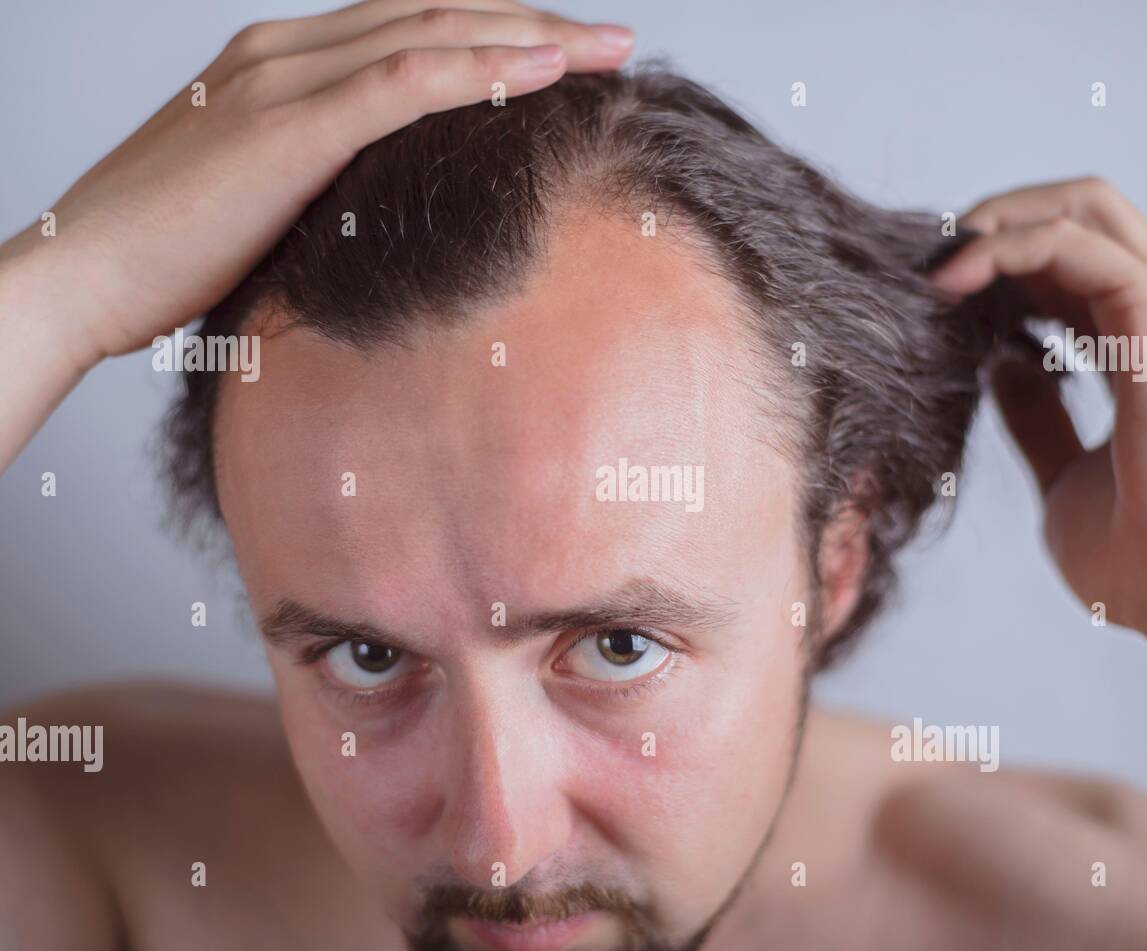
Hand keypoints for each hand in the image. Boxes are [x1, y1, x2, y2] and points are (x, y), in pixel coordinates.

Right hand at [0, 0, 633, 372]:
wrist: (80, 273)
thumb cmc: (163, 254)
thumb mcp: (258, 202)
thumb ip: (321, 185)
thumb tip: (383, 215)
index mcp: (279, 65)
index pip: (409, 26)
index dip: (493, 31)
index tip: (561, 53)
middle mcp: (284, 51)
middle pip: (434, 13)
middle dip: (532, 23)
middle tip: (610, 40)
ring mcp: (283, 80)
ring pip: (430, 34)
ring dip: (527, 39)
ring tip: (602, 51)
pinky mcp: (287, 128)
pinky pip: (402, 85)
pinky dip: (476, 73)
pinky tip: (538, 77)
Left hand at [929, 177, 1146, 637]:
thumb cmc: (1146, 559)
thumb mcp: (1065, 476)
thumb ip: (1037, 418)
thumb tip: (999, 369)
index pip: (1078, 267)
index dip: (1006, 264)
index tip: (939, 293)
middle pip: (1087, 213)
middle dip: (1003, 218)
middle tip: (932, 256)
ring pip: (1082, 208)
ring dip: (997, 222)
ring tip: (933, 259)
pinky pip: (1069, 243)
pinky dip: (1003, 247)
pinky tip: (952, 280)